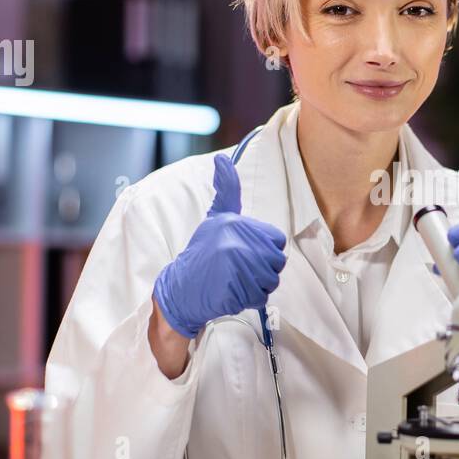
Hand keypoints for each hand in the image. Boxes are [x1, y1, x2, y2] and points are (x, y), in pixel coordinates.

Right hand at [152, 153, 286, 338]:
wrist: (181, 288)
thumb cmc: (204, 253)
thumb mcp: (216, 218)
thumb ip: (226, 190)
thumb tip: (221, 159)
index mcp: (235, 223)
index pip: (276, 240)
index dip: (266, 249)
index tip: (246, 252)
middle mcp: (235, 242)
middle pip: (277, 261)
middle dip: (264, 269)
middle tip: (241, 270)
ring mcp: (235, 267)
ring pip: (271, 280)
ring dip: (258, 285)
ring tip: (237, 280)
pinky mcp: (234, 289)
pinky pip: (260, 297)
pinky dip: (250, 299)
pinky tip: (233, 292)